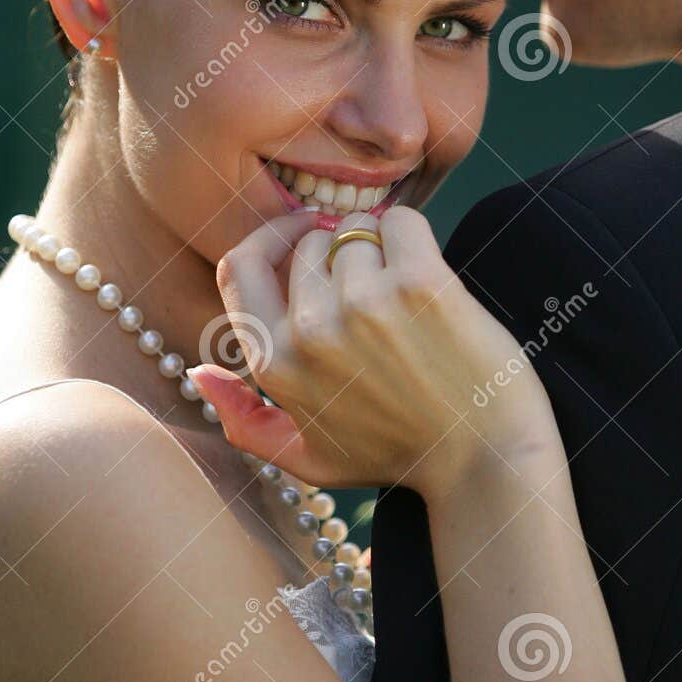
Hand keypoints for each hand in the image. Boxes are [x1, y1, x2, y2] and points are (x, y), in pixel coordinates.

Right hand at [188, 205, 560, 492]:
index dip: (269, 244)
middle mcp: (310, 332)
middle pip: (305, 244)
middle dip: (338, 252)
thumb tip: (196, 373)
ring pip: (355, 231)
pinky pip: (401, 221)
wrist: (486, 460)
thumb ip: (246, 422)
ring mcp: (364, 304)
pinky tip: (431, 278)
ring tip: (409, 299)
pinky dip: (415, 237)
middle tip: (379, 290)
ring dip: (381, 249)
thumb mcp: (311, 459)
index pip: (238, 267)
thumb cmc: (401, 457)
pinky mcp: (419, 284)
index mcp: (276, 365)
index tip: (300, 241)